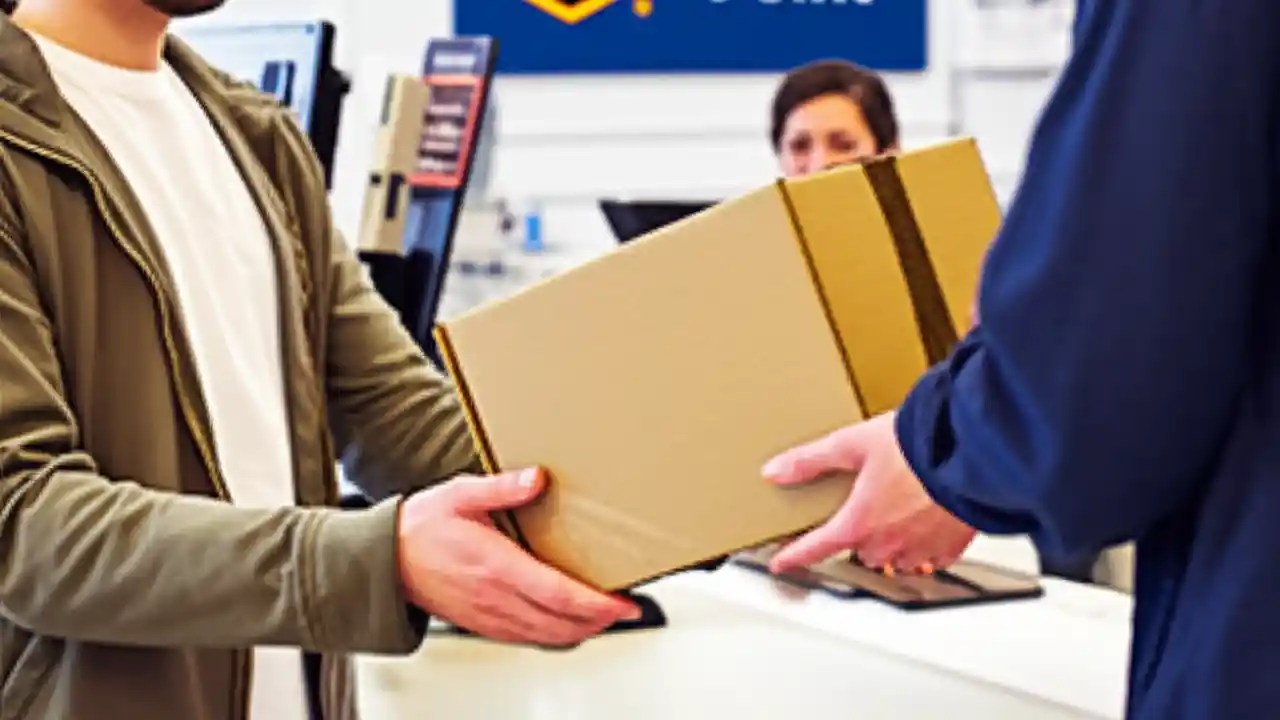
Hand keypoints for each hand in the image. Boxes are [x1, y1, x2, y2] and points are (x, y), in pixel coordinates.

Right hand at [397, 467, 640, 645]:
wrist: (384, 561)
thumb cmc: (420, 528)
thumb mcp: (460, 494)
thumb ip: (501, 488)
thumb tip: (537, 479)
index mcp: (496, 566)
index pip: (558, 593)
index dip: (597, 603)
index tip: (624, 601)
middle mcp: (496, 598)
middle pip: (562, 622)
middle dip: (600, 619)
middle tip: (625, 607)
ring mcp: (489, 616)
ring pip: (548, 636)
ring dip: (581, 630)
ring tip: (604, 616)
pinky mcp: (483, 624)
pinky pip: (527, 639)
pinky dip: (555, 635)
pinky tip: (565, 624)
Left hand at [762, 412, 975, 574]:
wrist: (972, 451)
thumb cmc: (918, 447)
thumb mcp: (853, 443)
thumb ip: (811, 460)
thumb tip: (776, 471)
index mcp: (860, 522)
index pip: (818, 547)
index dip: (796, 555)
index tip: (783, 562)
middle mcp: (889, 543)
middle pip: (859, 551)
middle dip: (855, 536)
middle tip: (861, 511)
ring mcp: (921, 548)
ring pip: (893, 559)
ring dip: (887, 544)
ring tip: (895, 515)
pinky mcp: (952, 545)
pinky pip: (930, 559)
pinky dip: (922, 550)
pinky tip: (925, 528)